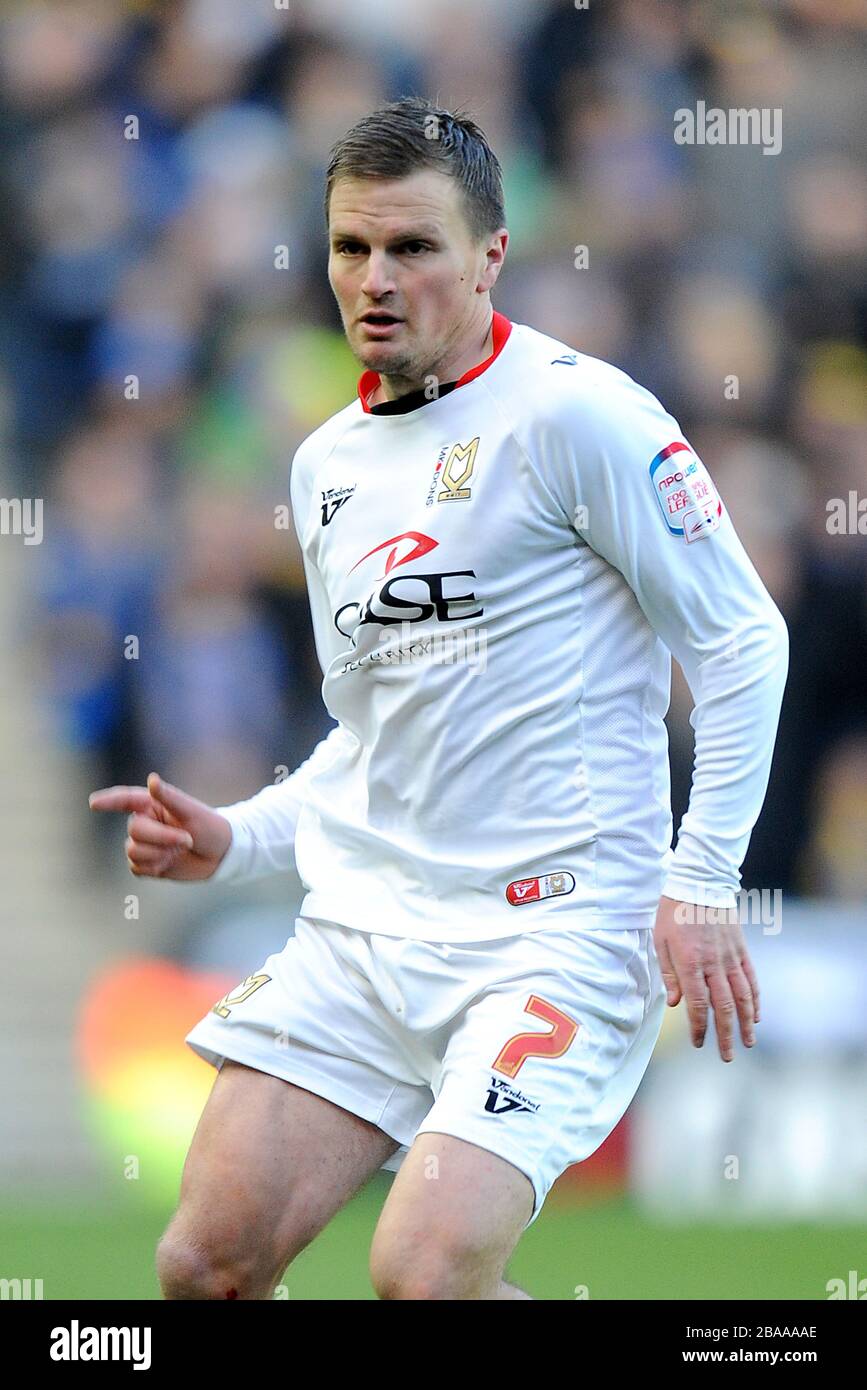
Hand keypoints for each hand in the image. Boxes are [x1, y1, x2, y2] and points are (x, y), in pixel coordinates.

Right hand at [88, 772, 232, 881]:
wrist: (220, 855)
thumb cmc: (209, 827)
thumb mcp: (192, 811)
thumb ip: (169, 797)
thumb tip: (151, 780)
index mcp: (153, 805)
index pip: (125, 800)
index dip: (109, 801)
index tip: (93, 804)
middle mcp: (146, 823)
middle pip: (134, 831)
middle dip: (160, 838)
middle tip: (185, 839)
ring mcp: (145, 844)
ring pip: (133, 851)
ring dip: (158, 854)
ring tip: (179, 851)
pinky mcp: (147, 864)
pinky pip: (137, 867)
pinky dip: (154, 867)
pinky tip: (169, 863)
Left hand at [653, 895, 759, 1062]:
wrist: (699, 884)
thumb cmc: (673, 913)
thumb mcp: (660, 941)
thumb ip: (669, 974)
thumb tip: (675, 1003)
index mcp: (691, 964)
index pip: (699, 1005)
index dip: (700, 1027)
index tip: (699, 1042)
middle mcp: (714, 964)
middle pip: (724, 1007)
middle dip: (726, 1035)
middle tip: (728, 1056)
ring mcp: (731, 958)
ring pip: (743, 997)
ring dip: (746, 1023)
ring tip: (748, 1042)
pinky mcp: (742, 950)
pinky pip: (751, 979)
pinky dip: (756, 999)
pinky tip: (756, 1015)